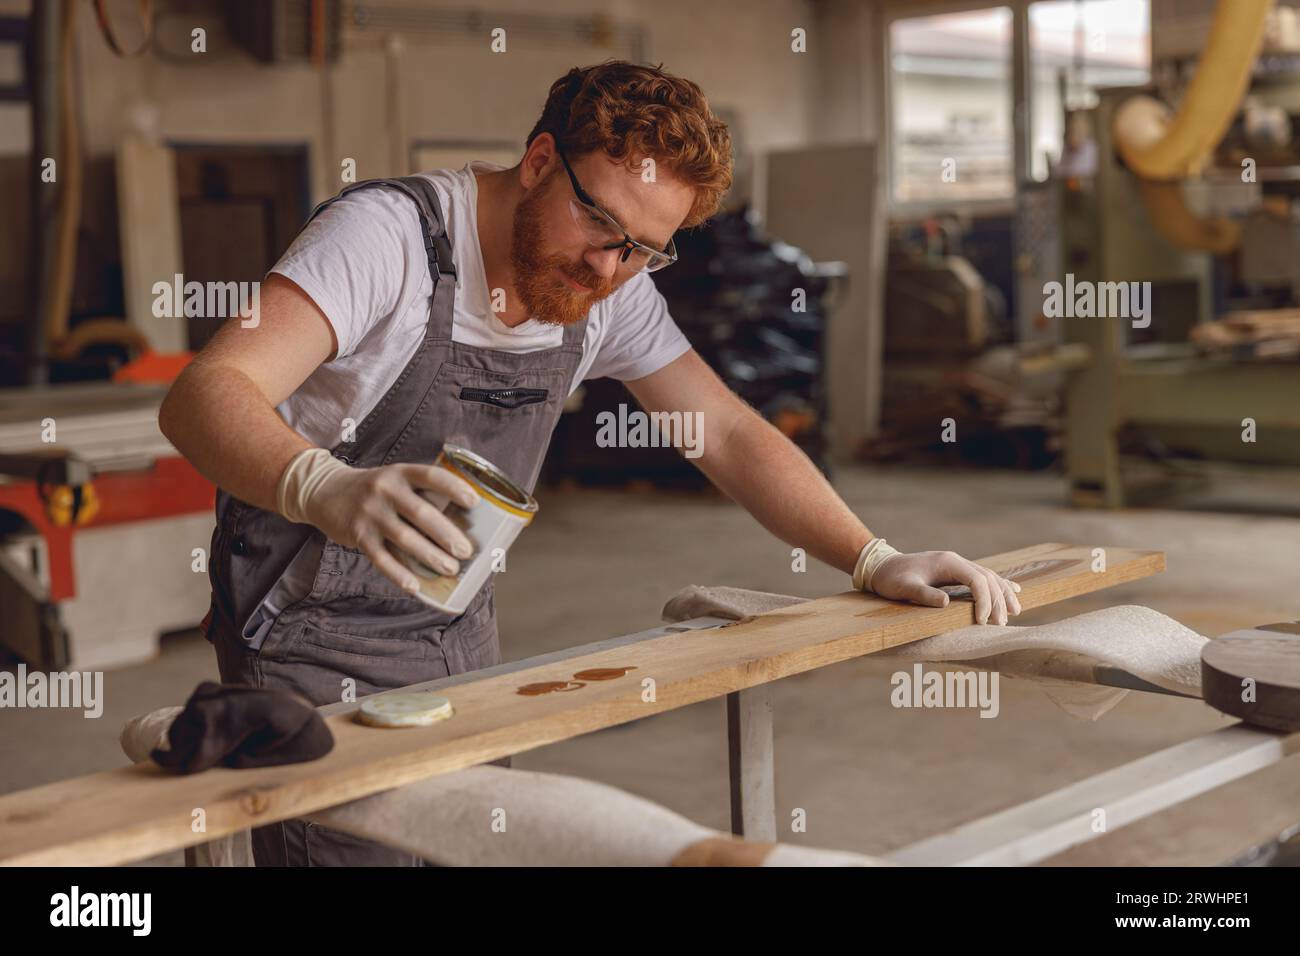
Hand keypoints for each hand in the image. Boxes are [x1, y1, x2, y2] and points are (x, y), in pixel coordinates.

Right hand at [283, 451, 480, 591]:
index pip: (431, 476)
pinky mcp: (358, 535)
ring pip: (404, 538)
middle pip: (421, 513)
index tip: (474, 502)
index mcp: (401, 473)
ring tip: (450, 569)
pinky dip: (398, 574)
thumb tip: (461, 523)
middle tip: (466, 551)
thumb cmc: (374, 490)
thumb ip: (421, 494)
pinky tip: (415, 585)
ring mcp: (370, 513)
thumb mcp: (395, 479)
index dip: (454, 488)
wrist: (325, 491)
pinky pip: (381, 558)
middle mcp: (385, 490)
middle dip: (446, 534)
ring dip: (430, 556)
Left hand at [870, 550, 1021, 624]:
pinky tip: (1014, 591)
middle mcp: (956, 561)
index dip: (984, 600)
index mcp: (948, 562)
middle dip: (997, 600)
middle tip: (1001, 624)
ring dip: (1003, 593)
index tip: (982, 621)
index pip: (977, 579)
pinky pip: (983, 578)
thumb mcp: (903, 587)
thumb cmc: (891, 578)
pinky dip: (999, 585)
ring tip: (1015, 612)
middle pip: (987, 578)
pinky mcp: (956, 573)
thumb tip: (945, 603)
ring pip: (989, 577)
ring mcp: (957, 565)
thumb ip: (923, 594)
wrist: (882, 566)